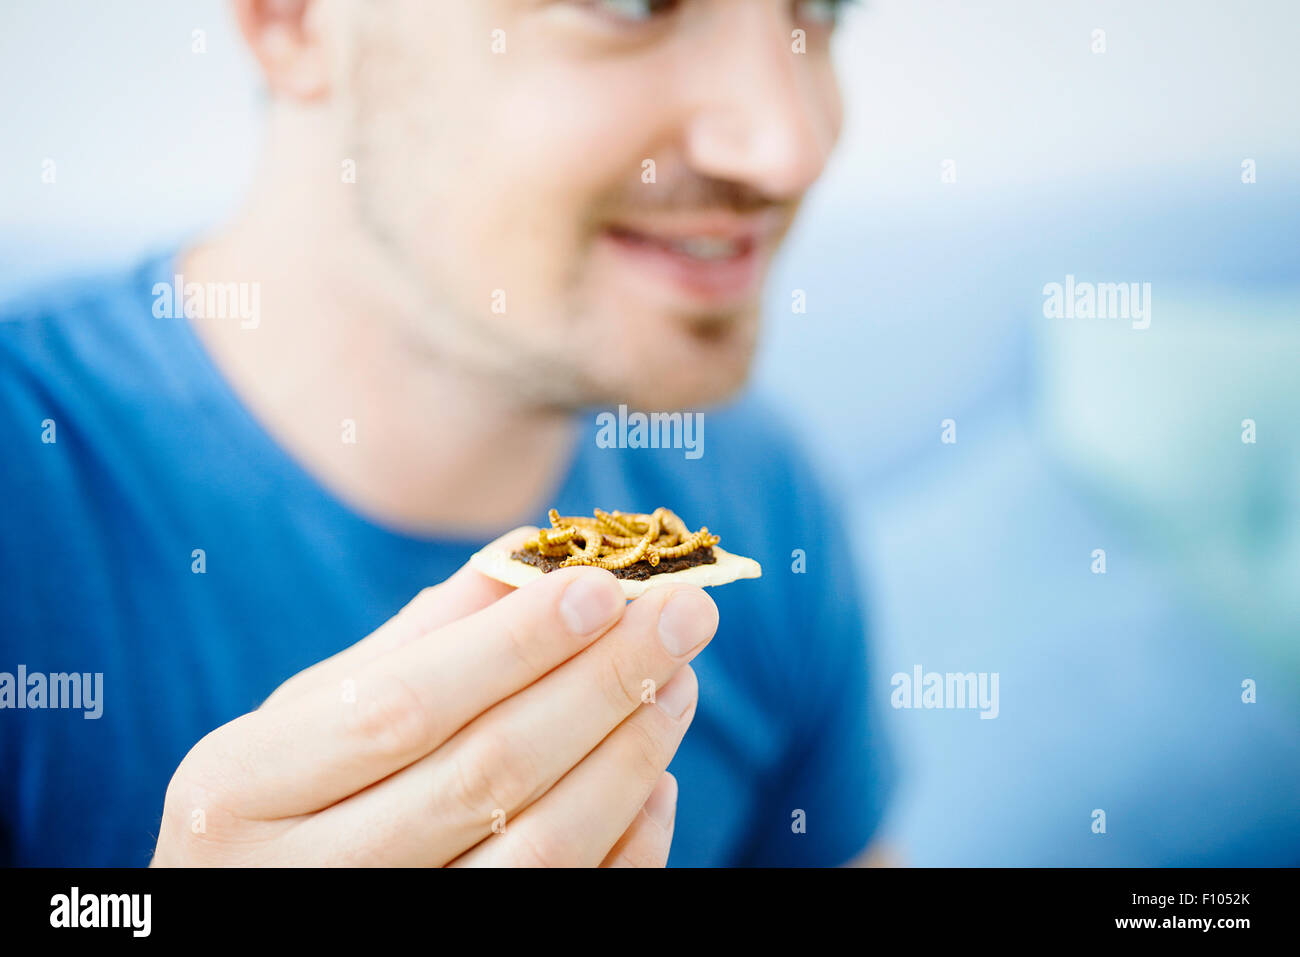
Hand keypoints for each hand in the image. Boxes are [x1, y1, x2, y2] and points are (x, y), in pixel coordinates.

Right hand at [150, 528, 716, 865]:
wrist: (257, 909)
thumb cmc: (279, 803)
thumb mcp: (311, 716)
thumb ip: (415, 641)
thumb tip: (530, 551)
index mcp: (242, 791)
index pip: (400, 706)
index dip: (510, 646)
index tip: (604, 585)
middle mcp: (299, 880)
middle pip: (485, 774)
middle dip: (601, 683)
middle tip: (684, 613)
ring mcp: (382, 929)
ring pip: (538, 850)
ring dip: (627, 755)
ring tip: (679, 678)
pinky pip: (567, 905)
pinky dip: (626, 839)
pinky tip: (655, 774)